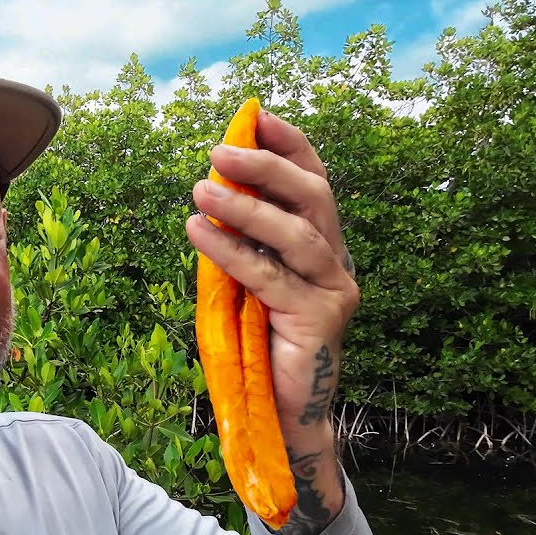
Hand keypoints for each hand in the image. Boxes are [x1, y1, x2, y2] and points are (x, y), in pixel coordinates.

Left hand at [186, 109, 356, 534]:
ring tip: (200, 189)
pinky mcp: (319, 321)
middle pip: (314, 200)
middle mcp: (337, 266)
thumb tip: (210, 195)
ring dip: (246, 206)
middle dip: (268, 167)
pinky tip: (198, 232)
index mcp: (324, 251)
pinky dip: (230, 251)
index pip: (316, 185)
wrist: (278, 416)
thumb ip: (242, 246)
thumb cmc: (257, 349)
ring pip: (296, 235)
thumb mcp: (247, 286)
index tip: (257, 117)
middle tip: (220, 150)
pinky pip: (269, 277)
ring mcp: (334, 293)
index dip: (291, 147)